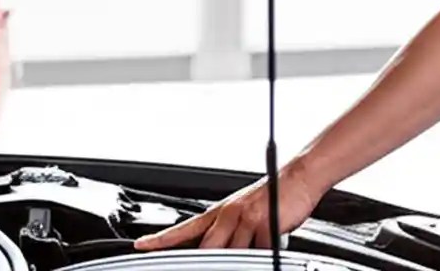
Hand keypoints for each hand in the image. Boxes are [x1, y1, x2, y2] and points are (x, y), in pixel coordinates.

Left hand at [134, 163, 323, 250]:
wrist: (298, 177)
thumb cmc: (273, 196)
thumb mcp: (244, 212)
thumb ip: (229, 233)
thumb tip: (216, 253)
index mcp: (219, 212)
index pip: (183, 228)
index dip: (161, 239)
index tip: (141, 245)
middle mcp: (228, 214)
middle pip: (206, 248)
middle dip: (206, 262)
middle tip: (205, 266)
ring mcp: (246, 219)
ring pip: (233, 253)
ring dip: (242, 257)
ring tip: (254, 246)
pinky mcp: (265, 223)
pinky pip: (259, 252)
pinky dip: (262, 255)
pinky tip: (268, 248)